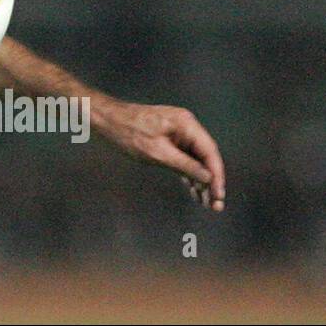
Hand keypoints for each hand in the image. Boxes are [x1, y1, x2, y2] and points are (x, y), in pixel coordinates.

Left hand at [95, 100, 226, 211]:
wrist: (105, 119)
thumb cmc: (128, 133)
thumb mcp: (158, 153)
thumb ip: (185, 165)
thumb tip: (209, 178)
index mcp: (186, 124)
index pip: (210, 152)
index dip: (217, 175)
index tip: (219, 195)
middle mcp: (186, 126)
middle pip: (205, 157)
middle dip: (211, 182)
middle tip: (216, 206)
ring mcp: (177, 133)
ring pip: (196, 160)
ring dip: (201, 181)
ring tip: (207, 204)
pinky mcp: (169, 140)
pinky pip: (184, 159)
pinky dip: (188, 175)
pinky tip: (194, 192)